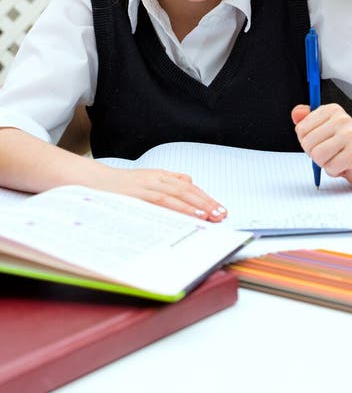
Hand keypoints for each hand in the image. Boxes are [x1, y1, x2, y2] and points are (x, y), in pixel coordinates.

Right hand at [92, 164, 227, 220]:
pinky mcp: (134, 194)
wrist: (89, 180)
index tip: (219, 209)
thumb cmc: (117, 185)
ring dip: (194, 206)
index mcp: (158, 176)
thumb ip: (168, 180)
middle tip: (221, 215)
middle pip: (186, 190)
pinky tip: (184, 215)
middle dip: (205, 202)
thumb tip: (189, 181)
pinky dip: (174, 207)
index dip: (204, 197)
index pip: (187, 186)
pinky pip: (158, 201)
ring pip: (175, 195)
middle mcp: (155, 179)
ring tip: (209, 216)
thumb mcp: (145, 179)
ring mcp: (145, 186)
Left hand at [292, 103, 351, 186]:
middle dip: (315, 154)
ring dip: (324, 163)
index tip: (321, 142)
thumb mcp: (322, 130)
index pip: (301, 129)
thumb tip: (296, 114)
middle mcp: (342, 118)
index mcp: (332, 110)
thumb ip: (306, 121)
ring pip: (317, 156)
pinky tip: (344, 165)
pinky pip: (330, 167)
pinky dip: (334, 171)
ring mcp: (351, 134)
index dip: (307, 141)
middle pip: (308, 143)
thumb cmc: (343, 147)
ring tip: (337, 158)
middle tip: (330, 152)